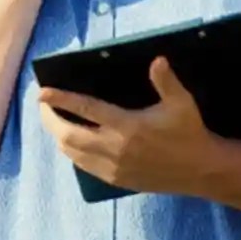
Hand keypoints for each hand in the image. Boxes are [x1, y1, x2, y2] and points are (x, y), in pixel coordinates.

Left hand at [38, 56, 219, 195]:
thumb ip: (166, 81)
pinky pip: (83, 166)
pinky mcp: (115, 179)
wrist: (199, 170)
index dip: (61, 99)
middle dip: (50, 119)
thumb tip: (157, 60)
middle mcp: (115, 148)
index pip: (85, 110)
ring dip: (58, 136)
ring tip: (53, 120)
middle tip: (43, 105)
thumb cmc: (188, 132)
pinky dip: (71, 152)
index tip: (42, 92)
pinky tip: (71, 141)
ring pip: (72, 153)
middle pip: (68, 135)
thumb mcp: (182, 103)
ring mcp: (113, 167)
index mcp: (127, 126)